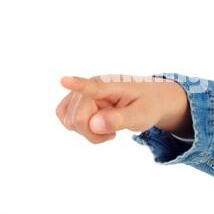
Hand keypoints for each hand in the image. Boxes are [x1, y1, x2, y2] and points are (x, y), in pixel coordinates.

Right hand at [55, 74, 190, 143]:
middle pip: (77, 118)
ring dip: (87, 132)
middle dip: (92, 133)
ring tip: (107, 128)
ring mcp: (80, 93)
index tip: (63, 80)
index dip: (76, 84)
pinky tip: (96, 126)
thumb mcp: (142, 115)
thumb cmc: (147, 105)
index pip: (91, 87)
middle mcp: (90, 85)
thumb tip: (94, 124)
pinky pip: (66, 120)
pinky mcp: (76, 101)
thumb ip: (120, 120)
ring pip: (69, 121)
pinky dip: (80, 129)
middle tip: (113, 133)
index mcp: (109, 85)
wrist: (149, 99)